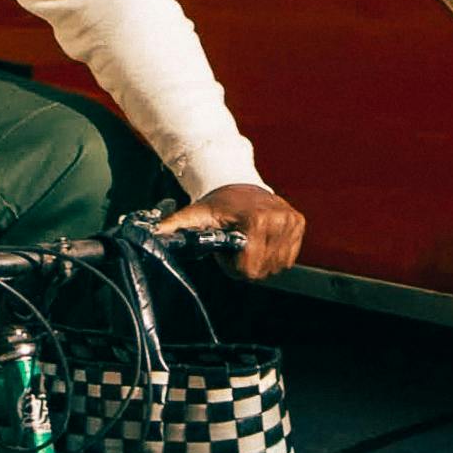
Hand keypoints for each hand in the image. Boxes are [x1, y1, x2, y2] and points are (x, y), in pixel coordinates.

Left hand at [160, 178, 308, 282]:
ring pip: (277, 266)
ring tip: (248, 242)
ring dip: (260, 260)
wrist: (239, 182)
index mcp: (257, 220)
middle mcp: (280, 220)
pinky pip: (289, 258)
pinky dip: (274, 254)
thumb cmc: (218, 203)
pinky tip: (262, 241)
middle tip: (236, 246)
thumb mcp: (196, 214)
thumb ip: (176, 226)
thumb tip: (154, 236)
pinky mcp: (299, 223)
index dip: (233, 266)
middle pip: (263, 270)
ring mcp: (292, 222)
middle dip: (246, 264)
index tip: (226, 251)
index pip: (249, 268)